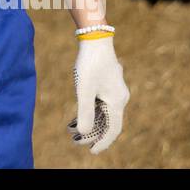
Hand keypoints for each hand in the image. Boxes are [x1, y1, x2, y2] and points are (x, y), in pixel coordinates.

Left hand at [68, 35, 129, 153]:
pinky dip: (89, 112)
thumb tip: (82, 133)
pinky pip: (100, 104)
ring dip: (89, 123)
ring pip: (103, 114)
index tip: (91, 151)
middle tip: (75, 142)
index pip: (113, 129)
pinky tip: (75, 116)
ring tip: (70, 130)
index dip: (103, 142)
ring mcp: (113, 91)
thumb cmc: (89, 63)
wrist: (94, 38)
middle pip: (108, 123)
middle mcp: (119, 98)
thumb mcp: (84, 89)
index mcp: (117, 101)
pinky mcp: (107, 84)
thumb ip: (84, 111)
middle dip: (92, 134)